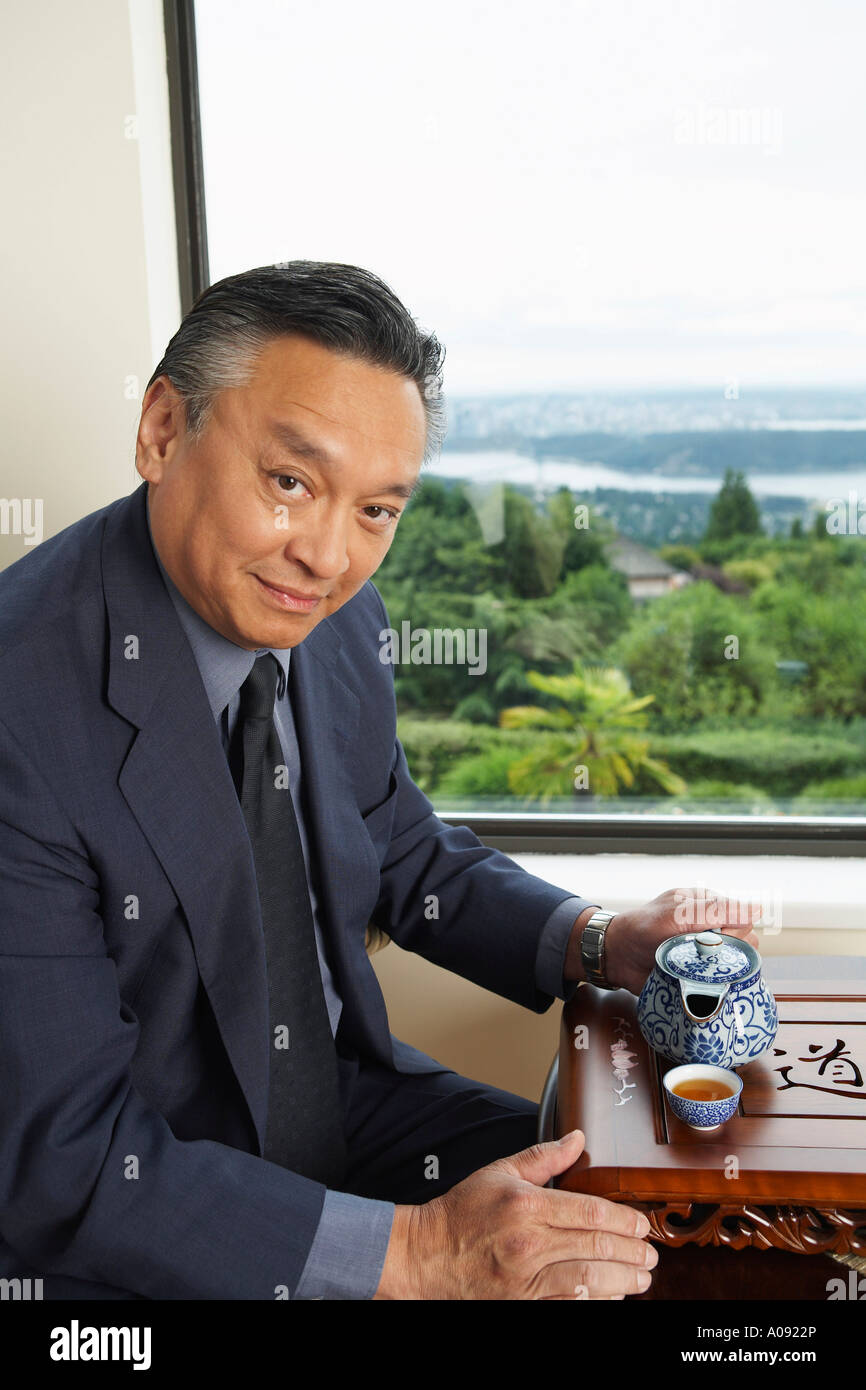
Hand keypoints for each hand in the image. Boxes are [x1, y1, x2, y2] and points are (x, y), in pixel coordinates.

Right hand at [373, 1129, 656, 1299]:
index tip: (642, 1224)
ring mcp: (525, 1277)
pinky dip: (596, 1299)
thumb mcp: (499, 1172)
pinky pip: (568, 1302)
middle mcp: (528, 1242)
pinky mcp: (522, 1301)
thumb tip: (579, 1139)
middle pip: (595, 1245)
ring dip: (622, 1279)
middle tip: (651, 1252)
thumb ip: (543, 1156)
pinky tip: (613, 1294)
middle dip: (631, 1250)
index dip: (623, 1219)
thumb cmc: (462, 1212)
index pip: (588, 1211)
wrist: (426, 1255)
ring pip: (588, 1279)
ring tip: (642, 1277)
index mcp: (526, 1206)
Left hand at [601, 886, 761, 995]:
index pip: (744, 922)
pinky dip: (718, 989)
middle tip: (701, 955)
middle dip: (728, 953)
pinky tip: (706, 988)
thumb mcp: (678, 913)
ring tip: (700, 972)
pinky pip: (723, 986)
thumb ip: (715, 910)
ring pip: (736, 967)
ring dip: (723, 972)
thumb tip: (757, 909)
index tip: (711, 938)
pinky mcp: (700, 977)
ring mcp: (707, 956)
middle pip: (744, 946)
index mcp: (710, 909)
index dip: (733, 932)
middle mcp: (713, 931)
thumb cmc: (644, 927)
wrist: (617, 956)